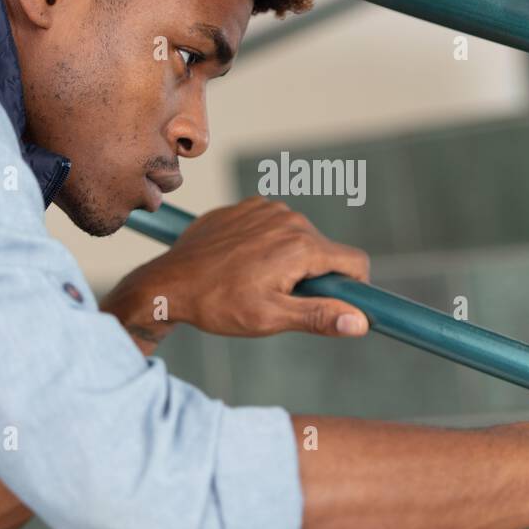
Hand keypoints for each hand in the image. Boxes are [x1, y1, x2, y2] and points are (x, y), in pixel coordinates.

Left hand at [107, 196, 371, 339]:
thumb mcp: (271, 318)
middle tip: (280, 300)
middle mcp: (289, 219)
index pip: (354, 262)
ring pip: (299, 238)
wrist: (168, 283)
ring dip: (290, 261)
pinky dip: (267, 245)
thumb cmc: (218, 304)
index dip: (354, 287)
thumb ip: (320, 316)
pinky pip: (273, 226)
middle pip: (326, 251)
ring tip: (255, 282)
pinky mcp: (246, 207)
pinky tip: (242, 265)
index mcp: (301, 246)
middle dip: (315, 276)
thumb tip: (360, 322)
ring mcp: (265, 209)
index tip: (338, 305)